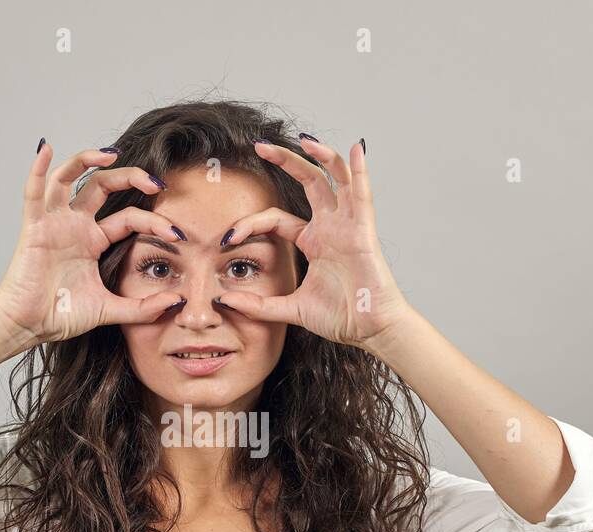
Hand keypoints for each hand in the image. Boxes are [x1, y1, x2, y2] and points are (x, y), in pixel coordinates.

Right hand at [0, 141, 187, 344]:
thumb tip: (176, 302)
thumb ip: (143, 308)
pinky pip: (34, 192)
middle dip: (130, 178)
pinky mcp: (34, 227)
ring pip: (69, 177)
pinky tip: (45, 148)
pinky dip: (38, 168)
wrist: (30, 327)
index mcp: (94, 241)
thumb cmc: (62, 316)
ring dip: (87, 159)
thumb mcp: (110, 310)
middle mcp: (76, 225)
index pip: (129, 219)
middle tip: (156, 182)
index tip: (177, 235)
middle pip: (104, 186)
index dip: (154, 222)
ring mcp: (55, 223)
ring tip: (111, 154)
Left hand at [212, 138, 412, 350]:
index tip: (228, 238)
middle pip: (308, 183)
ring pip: (335, 180)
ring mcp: (348, 226)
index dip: (250, 224)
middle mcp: (330, 227)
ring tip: (304, 140)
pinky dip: (359, 171)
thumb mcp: (290, 309)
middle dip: (285, 161)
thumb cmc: (341, 318)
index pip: (276, 219)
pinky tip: (355, 149)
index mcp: (314, 242)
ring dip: (321, 157)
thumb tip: (222, 300)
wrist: (370, 331)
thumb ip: (258, 306)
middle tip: (259, 146)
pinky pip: (362, 196)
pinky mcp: (363, 232)